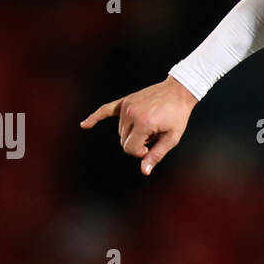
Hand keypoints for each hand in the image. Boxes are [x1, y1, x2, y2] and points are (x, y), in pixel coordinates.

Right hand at [80, 75, 197, 174]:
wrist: (179, 91)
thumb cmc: (178, 116)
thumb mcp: (171, 138)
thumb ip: (156, 155)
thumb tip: (144, 172)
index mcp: (143, 124)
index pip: (130, 149)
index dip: (141, 152)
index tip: (152, 147)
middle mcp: (131, 114)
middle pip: (124, 141)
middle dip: (138, 142)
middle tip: (154, 132)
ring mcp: (127, 106)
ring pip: (121, 132)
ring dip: (133, 133)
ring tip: (150, 123)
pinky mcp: (125, 101)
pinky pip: (105, 110)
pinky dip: (95, 118)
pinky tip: (84, 125)